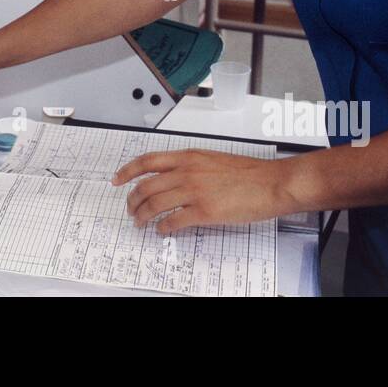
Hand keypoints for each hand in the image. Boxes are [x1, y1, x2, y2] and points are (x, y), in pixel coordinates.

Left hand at [111, 149, 296, 233]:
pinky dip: (163, 227)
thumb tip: (173, 177)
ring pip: (154, 204)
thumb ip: (190, 166)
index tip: (117, 179)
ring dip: (143, 216)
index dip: (127, 171)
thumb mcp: (212, 159)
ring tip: (140, 223)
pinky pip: (173, 221)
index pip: (147, 161)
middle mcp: (187, 172)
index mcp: (188, 157)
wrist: (270, 183)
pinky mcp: (204, 211)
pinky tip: (162, 230)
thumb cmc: (248, 173)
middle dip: (132, 200)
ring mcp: (194, 192)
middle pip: (146, 186)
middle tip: (130, 209)